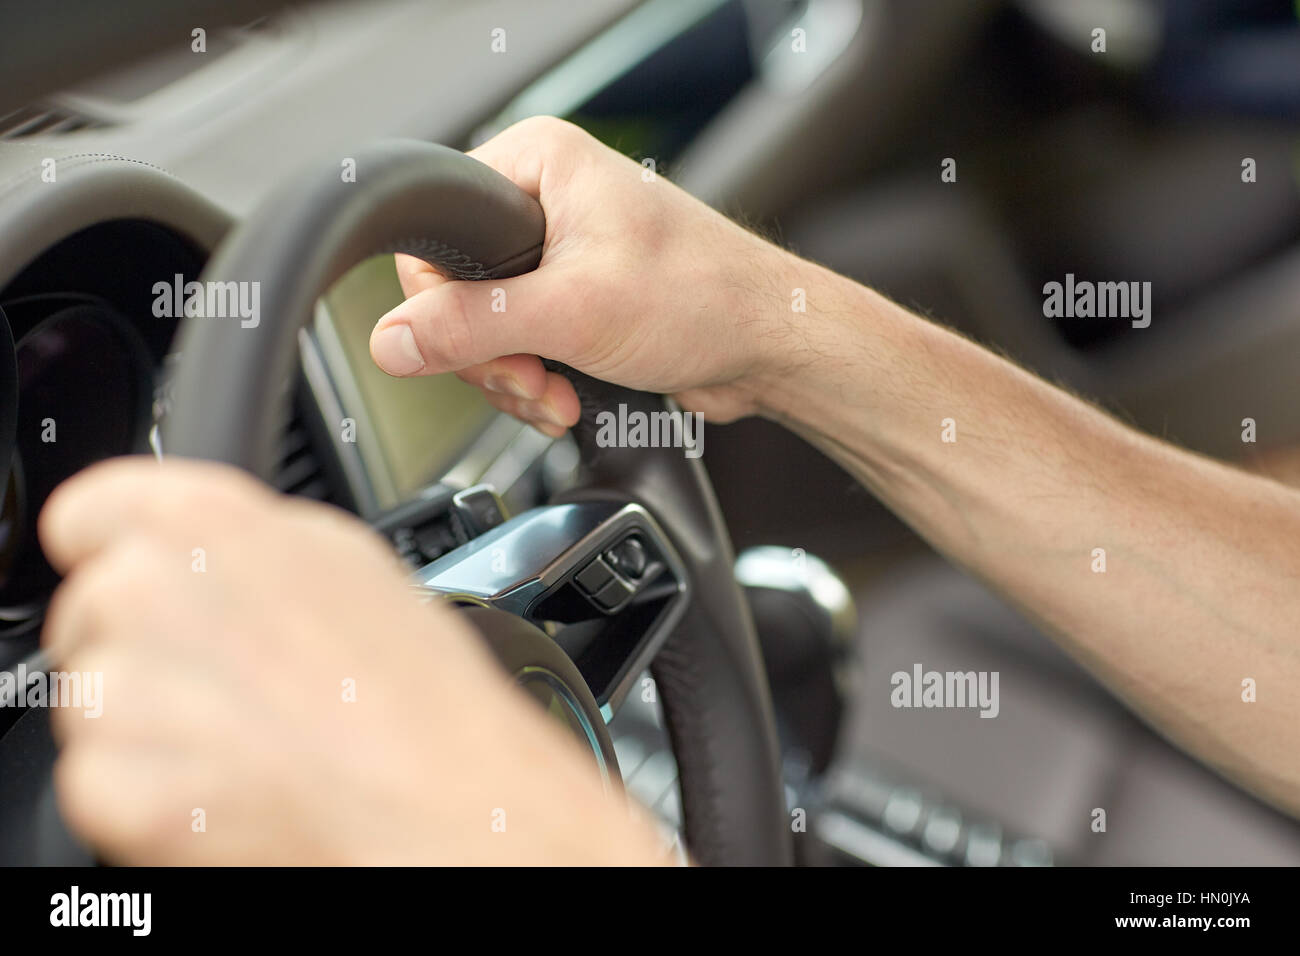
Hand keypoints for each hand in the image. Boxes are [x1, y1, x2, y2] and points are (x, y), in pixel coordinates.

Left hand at [38, 457, 667, 864]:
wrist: (440, 807)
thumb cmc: (416, 696)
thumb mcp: (343, 562)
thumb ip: (246, 540)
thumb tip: (204, 545)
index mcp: (205, 518)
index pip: (86, 511)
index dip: (117, 552)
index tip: (151, 584)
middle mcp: (148, 588)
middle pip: (89, 610)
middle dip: (145, 648)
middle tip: (232, 682)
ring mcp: (122, 686)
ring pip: (92, 697)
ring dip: (148, 724)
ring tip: (246, 739)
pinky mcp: (112, 783)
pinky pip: (97, 778)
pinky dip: (151, 794)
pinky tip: (230, 786)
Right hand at [369, 115, 805, 434]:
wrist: (771, 346)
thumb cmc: (705, 297)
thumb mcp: (572, 312)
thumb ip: (473, 326)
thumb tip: (393, 341)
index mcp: (538, 164)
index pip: (436, 236)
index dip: (444, 305)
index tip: (481, 346)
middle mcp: (546, 202)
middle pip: (457, 295)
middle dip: (493, 356)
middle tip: (531, 378)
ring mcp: (562, 256)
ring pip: (488, 332)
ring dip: (517, 380)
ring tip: (558, 394)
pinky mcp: (578, 302)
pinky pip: (523, 349)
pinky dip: (537, 384)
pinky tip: (567, 398)